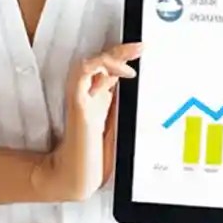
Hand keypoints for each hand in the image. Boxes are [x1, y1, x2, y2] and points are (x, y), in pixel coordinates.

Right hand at [35, 43, 141, 201]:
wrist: (76, 176)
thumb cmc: (96, 159)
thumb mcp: (119, 131)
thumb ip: (125, 113)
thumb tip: (147, 99)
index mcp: (101, 100)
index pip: (110, 69)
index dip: (124, 56)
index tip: (141, 50)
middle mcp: (90, 95)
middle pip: (102, 62)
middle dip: (121, 50)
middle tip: (139, 46)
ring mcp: (82, 98)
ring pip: (91, 63)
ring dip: (110, 57)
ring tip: (128, 65)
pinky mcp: (78, 105)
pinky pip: (81, 75)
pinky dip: (97, 66)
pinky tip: (115, 73)